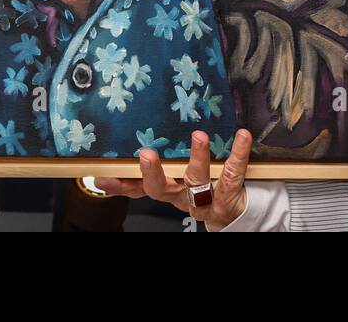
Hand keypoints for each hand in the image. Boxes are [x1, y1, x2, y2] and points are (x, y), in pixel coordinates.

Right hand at [94, 128, 252, 230]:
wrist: (231, 210)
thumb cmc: (198, 188)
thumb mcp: (172, 180)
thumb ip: (148, 170)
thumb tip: (117, 150)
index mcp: (166, 190)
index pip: (138, 188)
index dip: (121, 185)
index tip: (105, 176)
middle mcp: (181, 195)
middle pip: (163, 189)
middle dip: (153, 173)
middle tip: (146, 155)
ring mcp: (204, 198)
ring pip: (198, 180)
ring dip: (197, 158)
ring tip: (198, 136)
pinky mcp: (229, 194)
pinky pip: (234, 173)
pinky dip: (238, 153)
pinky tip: (242, 136)